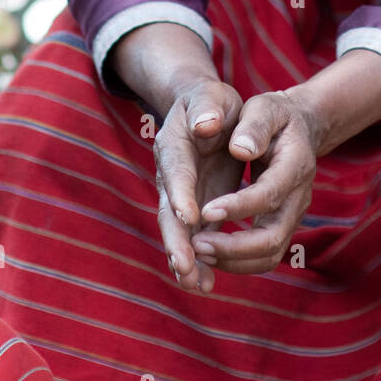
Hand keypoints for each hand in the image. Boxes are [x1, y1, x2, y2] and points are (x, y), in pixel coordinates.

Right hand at [154, 77, 244, 293]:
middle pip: (168, 211)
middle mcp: (170, 175)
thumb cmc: (211, 103)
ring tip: (197, 284)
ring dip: (185, 259)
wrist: (205, 113)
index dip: (181, 192)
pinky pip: (191, 239)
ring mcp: (179, 196)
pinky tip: (206, 284)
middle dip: (176, 239)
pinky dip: (198, 261)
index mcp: (174, 144)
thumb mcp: (211, 96)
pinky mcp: (192, 211)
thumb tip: (205, 124)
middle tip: (185, 265)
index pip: (176, 170)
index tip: (190, 215)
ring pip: (178, 232)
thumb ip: (207, 106)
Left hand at [189, 90, 318, 275]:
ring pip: (269, 255)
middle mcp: (298, 196)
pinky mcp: (282, 226)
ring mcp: (292, 215)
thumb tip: (240, 149)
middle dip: (233, 248)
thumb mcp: (265, 108)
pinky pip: (263, 257)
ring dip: (232, 261)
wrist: (300, 128)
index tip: (204, 210)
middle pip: (272, 238)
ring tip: (197, 253)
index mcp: (295, 164)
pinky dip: (237, 262)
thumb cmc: (275, 116)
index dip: (238, 207)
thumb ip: (254, 126)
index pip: (269, 194)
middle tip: (195, 246)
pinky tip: (208, 254)